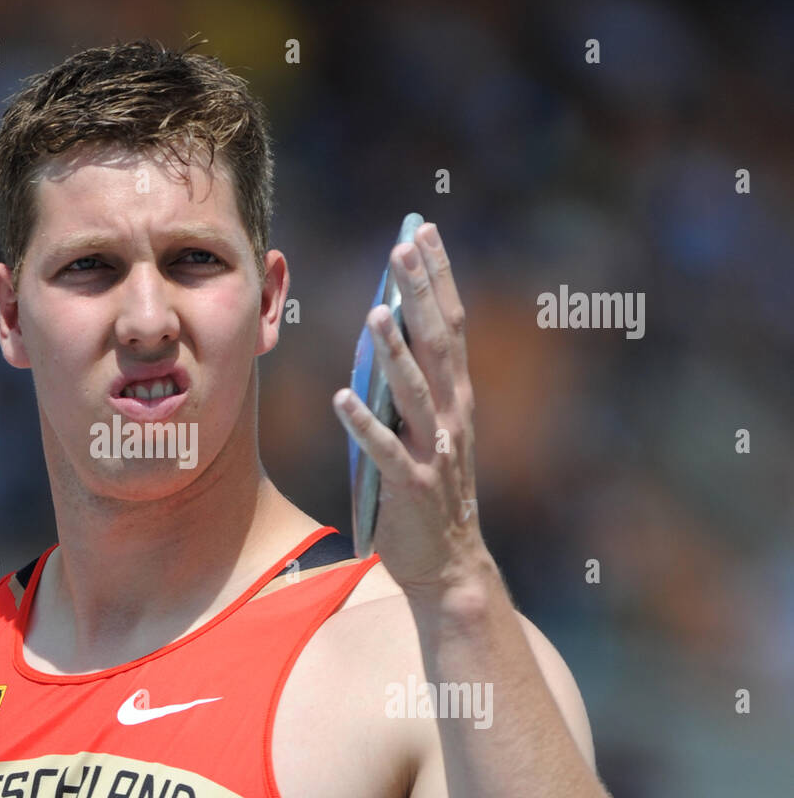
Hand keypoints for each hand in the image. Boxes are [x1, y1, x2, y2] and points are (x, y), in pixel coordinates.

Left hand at [333, 222, 489, 596]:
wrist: (448, 564)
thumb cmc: (428, 491)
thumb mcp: (424, 430)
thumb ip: (409, 387)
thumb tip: (382, 334)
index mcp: (457, 399)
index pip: (451, 325)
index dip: (439, 278)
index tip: (425, 233)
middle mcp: (452, 417)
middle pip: (438, 345)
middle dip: (421, 295)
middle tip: (405, 247)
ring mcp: (432, 452)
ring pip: (414, 392)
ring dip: (395, 352)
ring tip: (377, 312)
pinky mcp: (408, 486)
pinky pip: (383, 450)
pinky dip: (362, 424)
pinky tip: (340, 397)